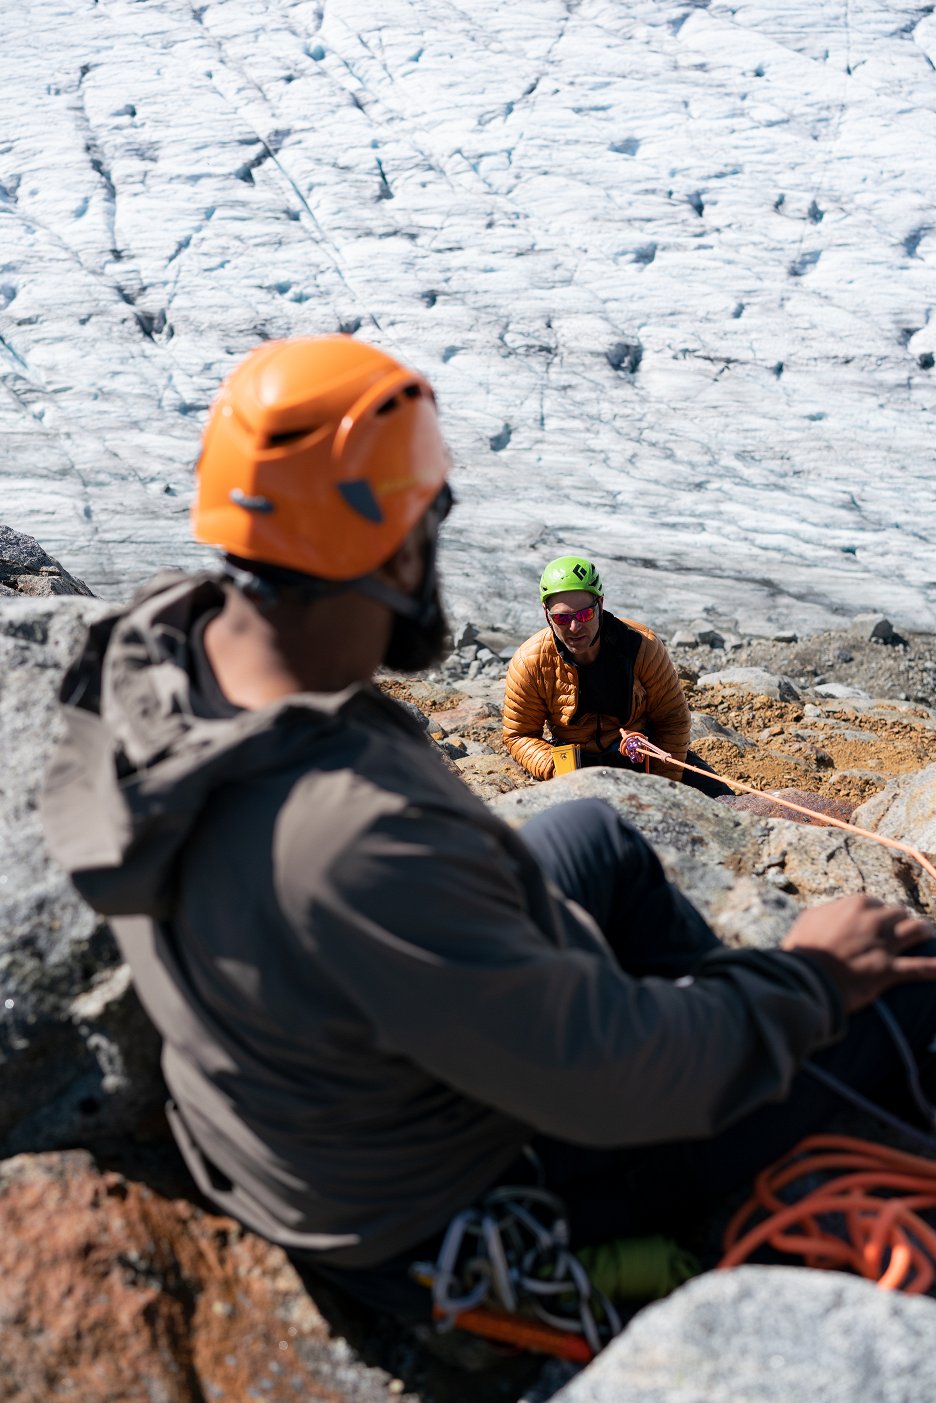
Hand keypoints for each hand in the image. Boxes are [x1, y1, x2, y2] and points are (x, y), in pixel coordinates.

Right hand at [781, 893, 935, 1013]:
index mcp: (856, 904)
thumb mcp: (808, 920)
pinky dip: (935, 967)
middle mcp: (875, 920)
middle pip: (900, 913)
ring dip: (926, 932)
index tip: (875, 922)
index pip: (877, 902)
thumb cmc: (803, 949)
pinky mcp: (889, 970)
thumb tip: (831, 913)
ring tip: (930, 935)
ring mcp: (885, 944)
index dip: (877, 913)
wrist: (806, 978)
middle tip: (901, 931)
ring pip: (918, 931)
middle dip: (901, 921)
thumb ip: (826, 912)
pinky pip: (921, 968)